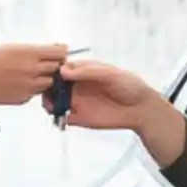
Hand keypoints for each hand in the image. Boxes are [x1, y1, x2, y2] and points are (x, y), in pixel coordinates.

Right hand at [0, 43, 67, 105]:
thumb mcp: (12, 47)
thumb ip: (35, 50)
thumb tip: (54, 48)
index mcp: (30, 54)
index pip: (60, 52)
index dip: (60, 52)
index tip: (58, 51)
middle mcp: (32, 71)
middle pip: (58, 68)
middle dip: (55, 65)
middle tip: (47, 62)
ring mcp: (29, 87)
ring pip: (49, 82)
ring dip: (46, 78)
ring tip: (31, 72)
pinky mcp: (24, 98)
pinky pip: (36, 92)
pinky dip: (33, 88)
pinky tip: (20, 82)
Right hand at [44, 60, 186, 167]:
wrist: (141, 109)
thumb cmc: (129, 86)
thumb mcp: (110, 74)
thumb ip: (88, 72)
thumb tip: (64, 71)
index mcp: (83, 71)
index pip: (61, 68)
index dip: (52, 70)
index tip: (47, 73)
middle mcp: (77, 85)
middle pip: (54, 85)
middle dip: (46, 87)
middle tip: (46, 91)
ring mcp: (77, 101)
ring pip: (55, 101)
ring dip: (48, 102)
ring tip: (51, 104)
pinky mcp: (80, 117)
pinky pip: (63, 117)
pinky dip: (57, 116)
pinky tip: (60, 115)